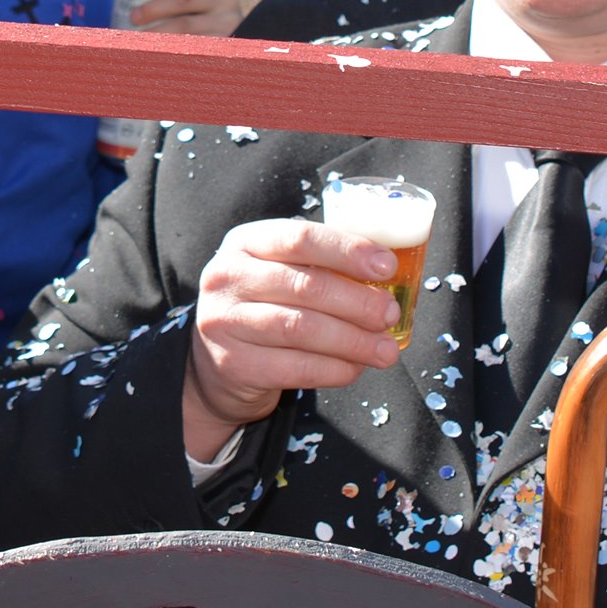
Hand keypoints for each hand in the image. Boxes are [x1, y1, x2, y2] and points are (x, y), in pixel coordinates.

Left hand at [130, 0, 241, 35]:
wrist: (232, 31)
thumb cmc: (204, 7)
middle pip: (186, 0)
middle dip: (155, 8)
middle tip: (134, 17)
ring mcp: (226, 22)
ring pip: (186, 26)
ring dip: (157, 30)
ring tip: (137, 37)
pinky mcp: (222, 43)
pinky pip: (191, 44)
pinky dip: (170, 46)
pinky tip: (153, 49)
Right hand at [184, 218, 401, 461]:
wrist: (215, 362)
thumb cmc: (263, 306)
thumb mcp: (281, 273)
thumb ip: (322, 267)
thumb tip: (386, 275)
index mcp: (245, 242)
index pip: (300, 238)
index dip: (348, 251)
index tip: (387, 266)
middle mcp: (228, 276)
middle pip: (305, 286)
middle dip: (358, 301)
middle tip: (390, 313)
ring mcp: (224, 321)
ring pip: (302, 328)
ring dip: (353, 340)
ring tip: (385, 349)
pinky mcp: (234, 363)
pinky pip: (295, 367)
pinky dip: (334, 369)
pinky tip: (355, 368)